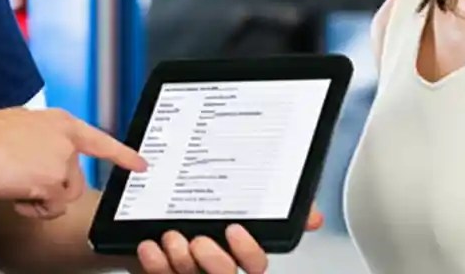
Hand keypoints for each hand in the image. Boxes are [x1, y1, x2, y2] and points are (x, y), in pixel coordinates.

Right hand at [0, 107, 146, 218]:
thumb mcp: (19, 128)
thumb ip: (40, 140)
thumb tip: (41, 159)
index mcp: (58, 121)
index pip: (99, 139)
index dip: (122, 154)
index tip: (141, 164)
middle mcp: (65, 138)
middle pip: (75, 179)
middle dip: (52, 188)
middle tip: (23, 182)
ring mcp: (62, 159)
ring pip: (64, 195)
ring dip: (42, 198)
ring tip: (16, 184)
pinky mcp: (54, 180)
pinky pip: (52, 207)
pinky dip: (34, 208)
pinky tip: (16, 193)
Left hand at [134, 208, 323, 273]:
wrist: (159, 213)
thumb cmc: (203, 206)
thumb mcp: (244, 198)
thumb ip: (280, 205)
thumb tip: (313, 217)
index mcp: (239, 251)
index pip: (255, 266)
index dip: (248, 252)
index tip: (234, 230)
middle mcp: (216, 265)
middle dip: (213, 260)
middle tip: (200, 239)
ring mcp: (190, 272)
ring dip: (180, 259)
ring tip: (171, 236)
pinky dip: (155, 264)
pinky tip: (150, 246)